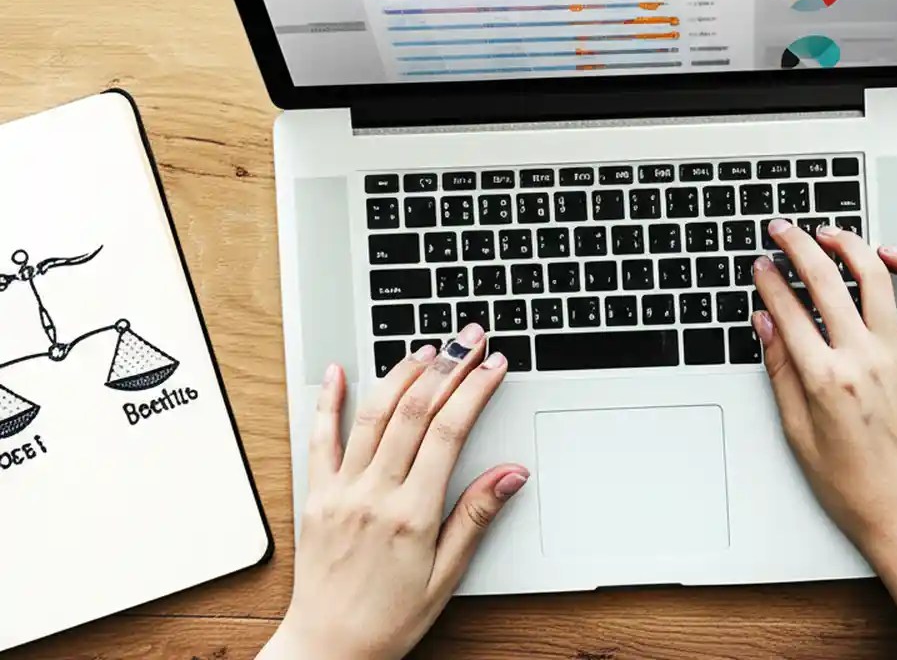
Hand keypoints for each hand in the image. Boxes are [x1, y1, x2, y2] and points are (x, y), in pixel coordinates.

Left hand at [259, 324, 528, 659]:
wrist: (329, 648)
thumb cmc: (390, 619)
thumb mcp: (447, 574)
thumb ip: (476, 516)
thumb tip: (512, 473)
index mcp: (412, 514)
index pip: (449, 432)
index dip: (475, 391)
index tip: (495, 367)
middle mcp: (374, 495)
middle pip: (414, 412)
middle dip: (447, 367)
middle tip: (469, 338)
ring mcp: (341, 492)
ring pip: (372, 415)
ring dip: (401, 375)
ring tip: (426, 348)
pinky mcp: (315, 496)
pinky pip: (319, 439)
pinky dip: (330, 401)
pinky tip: (342, 371)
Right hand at [752, 220, 896, 626]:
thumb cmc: (852, 484)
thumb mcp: (797, 432)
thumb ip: (780, 370)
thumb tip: (766, 324)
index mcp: (826, 380)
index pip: (788, 311)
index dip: (769, 281)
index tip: (759, 266)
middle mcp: (863, 358)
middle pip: (826, 280)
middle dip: (798, 246)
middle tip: (781, 230)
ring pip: (874, 276)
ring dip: (849, 245)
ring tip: (828, 234)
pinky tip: (888, 256)